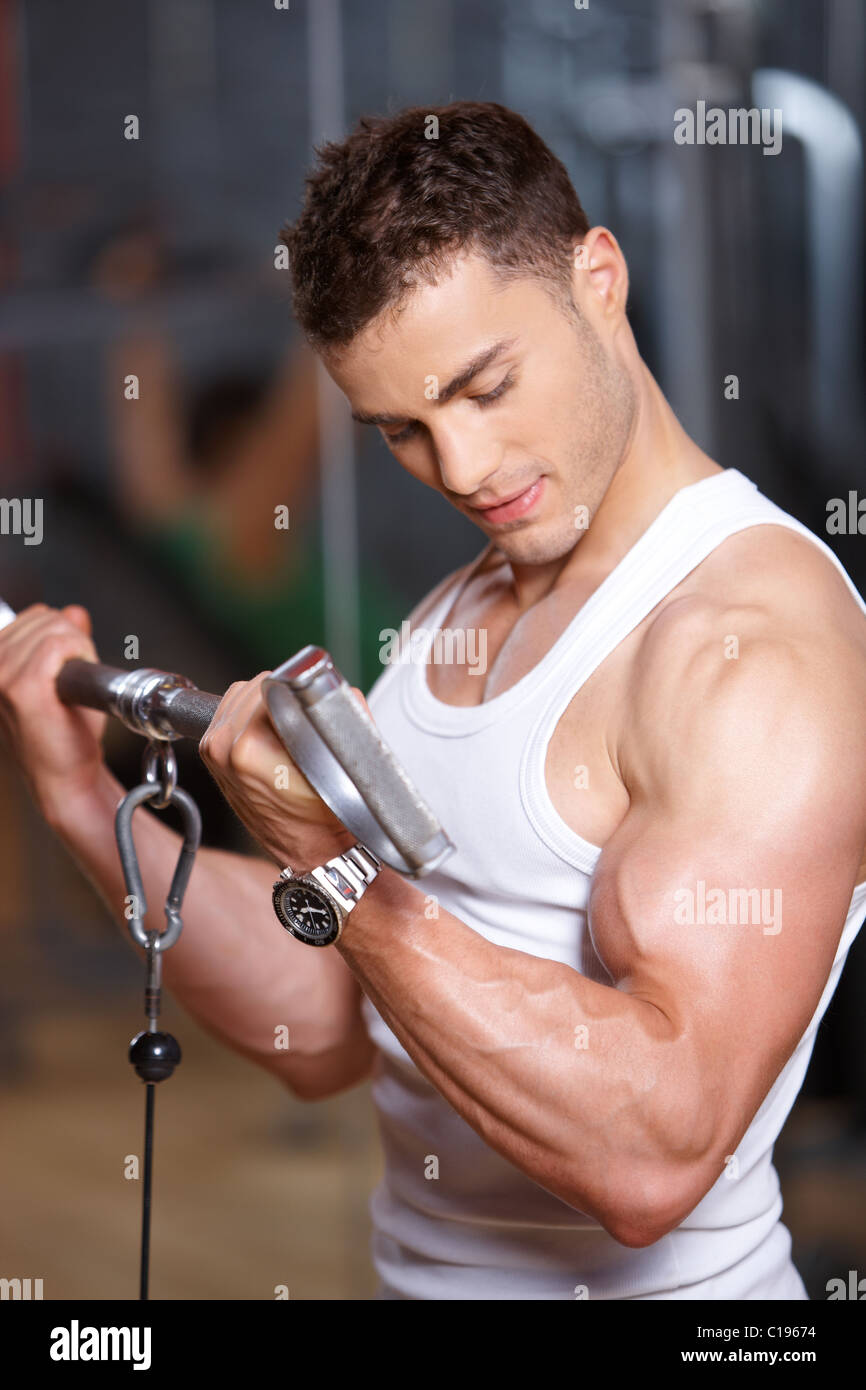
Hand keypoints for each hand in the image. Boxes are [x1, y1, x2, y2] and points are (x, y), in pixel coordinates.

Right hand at [0, 604, 107, 814]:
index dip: (64, 635)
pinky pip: (59, 643)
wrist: (66, 778)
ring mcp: (2, 675)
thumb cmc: (64, 737)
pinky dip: (81, 656)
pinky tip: (77, 684)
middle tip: (74, 680)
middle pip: (46, 616)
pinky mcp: (21, 687)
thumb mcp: (63, 678)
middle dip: (73, 642)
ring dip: (79, 651)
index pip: (35, 615)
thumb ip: (65, 641)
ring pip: (55, 626)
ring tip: (73, 687)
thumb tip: (74, 612)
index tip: (68, 666)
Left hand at [199, 672, 364, 870]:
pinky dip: (250, 716)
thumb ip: (339, 708)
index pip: (273, 684)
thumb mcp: (342, 756)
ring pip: (241, 695)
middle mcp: (221, 746)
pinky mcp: (211, 754)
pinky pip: (230, 712)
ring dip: (265, 705)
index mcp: (247, 746)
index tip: (309, 708)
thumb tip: (328, 683)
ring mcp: (212, 750)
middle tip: (302, 723)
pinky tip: (269, 737)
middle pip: (255, 686)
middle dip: (282, 697)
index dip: (298, 690)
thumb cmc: (327, 815)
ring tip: (286, 731)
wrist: (313, 851)